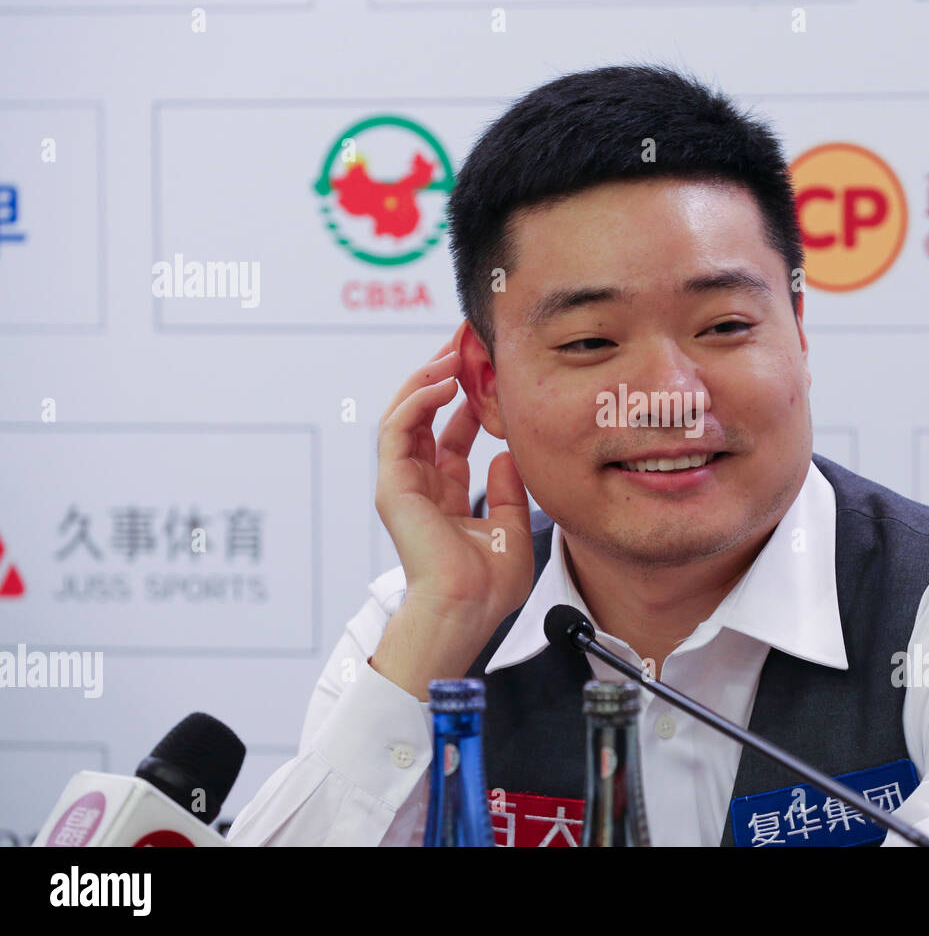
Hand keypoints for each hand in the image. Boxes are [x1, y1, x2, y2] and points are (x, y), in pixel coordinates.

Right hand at [370, 335, 534, 691]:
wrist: (467, 610)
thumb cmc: (488, 585)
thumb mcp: (511, 528)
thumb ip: (508, 490)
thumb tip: (506, 455)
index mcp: (445, 496)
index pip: (451, 436)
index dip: (466, 401)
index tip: (486, 372)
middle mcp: (420, 485)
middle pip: (425, 416)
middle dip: (443, 377)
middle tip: (464, 343)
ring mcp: (402, 484)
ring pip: (405, 414)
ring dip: (428, 378)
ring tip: (454, 352)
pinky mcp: (392, 485)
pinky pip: (398, 428)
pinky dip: (418, 400)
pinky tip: (444, 381)